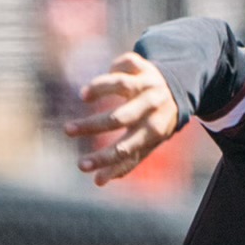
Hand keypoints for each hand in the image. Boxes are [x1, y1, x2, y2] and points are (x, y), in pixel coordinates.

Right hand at [64, 51, 178, 184]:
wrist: (177, 91)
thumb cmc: (154, 123)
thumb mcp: (147, 144)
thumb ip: (125, 162)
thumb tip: (98, 181)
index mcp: (154, 131)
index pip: (126, 148)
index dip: (103, 159)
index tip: (81, 166)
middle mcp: (152, 106)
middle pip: (118, 118)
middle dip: (90, 126)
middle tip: (67, 131)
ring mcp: (148, 83)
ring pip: (121, 84)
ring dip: (98, 89)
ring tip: (83, 97)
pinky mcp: (143, 65)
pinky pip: (126, 62)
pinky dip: (112, 67)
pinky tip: (104, 76)